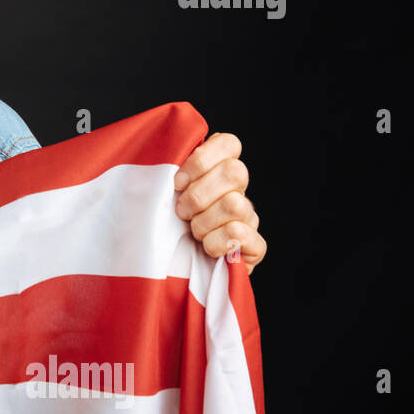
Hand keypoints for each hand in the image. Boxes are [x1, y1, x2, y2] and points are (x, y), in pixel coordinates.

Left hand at [173, 132, 264, 275]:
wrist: (173, 271)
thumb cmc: (163, 227)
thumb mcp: (161, 197)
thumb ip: (165, 174)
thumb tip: (159, 156)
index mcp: (217, 172)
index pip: (229, 143)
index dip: (202, 160)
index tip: (177, 181)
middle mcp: (238, 190)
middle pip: (235, 172)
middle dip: (199, 195)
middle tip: (181, 212)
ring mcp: (249, 217)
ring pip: (235, 204)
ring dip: (204, 222)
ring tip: (193, 233)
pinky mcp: (255, 246)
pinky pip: (241, 234)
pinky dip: (216, 242)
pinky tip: (206, 248)